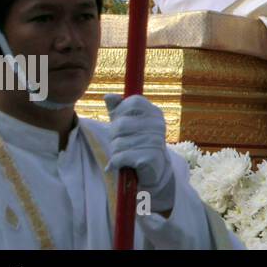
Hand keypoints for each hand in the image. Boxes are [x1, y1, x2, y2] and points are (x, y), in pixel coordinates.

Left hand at [105, 94, 176, 215]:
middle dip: (114, 137)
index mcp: (154, 113)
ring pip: (118, 143)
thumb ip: (118, 110)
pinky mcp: (149, 158)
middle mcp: (157, 124)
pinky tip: (122, 165)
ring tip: (125, 155)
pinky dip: (116, 163)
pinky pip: (120, 157)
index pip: (132, 102)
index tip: (121, 123)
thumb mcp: (128, 124)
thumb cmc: (138, 144)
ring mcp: (155, 141)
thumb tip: (108, 96)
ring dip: (116, 152)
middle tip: (123, 144)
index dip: (120, 112)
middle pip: (120, 124)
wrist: (154, 170)